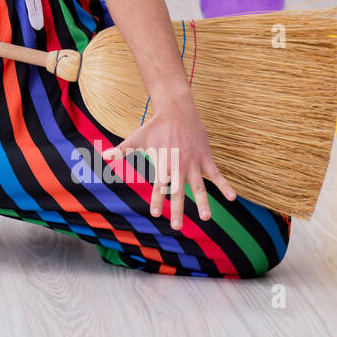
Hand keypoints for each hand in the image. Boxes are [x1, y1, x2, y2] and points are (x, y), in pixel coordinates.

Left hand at [100, 87, 235, 229]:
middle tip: (176, 226)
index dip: (157, 199)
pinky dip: (225, 186)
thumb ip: (121, 150)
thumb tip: (103, 155)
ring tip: (205, 218)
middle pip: (178, 191)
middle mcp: (179, 165)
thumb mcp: (136, 138)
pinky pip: (217, 175)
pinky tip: (233, 199)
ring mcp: (194, 162)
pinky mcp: (206, 158)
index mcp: (163, 163)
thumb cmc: (155, 126)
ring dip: (203, 203)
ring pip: (199, 186)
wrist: (177, 110)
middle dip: (177, 209)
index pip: (159, 185)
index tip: (155, 214)